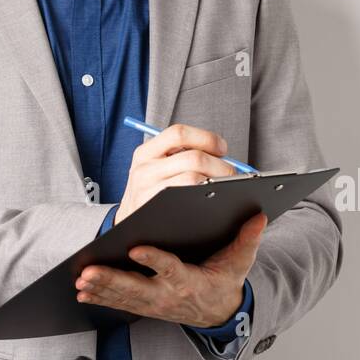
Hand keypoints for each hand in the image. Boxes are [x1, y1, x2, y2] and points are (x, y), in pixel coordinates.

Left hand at [75, 210, 267, 327]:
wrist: (219, 311)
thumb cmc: (224, 281)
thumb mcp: (239, 262)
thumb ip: (247, 239)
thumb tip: (259, 215)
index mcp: (189, 280)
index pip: (170, 269)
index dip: (153, 260)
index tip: (135, 248)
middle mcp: (168, 294)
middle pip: (137, 288)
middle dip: (112, 280)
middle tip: (89, 272)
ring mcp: (154, 303)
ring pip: (124, 297)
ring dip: (101, 289)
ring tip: (81, 280)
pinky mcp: (145, 305)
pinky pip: (119, 304)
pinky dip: (101, 298)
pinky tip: (83, 292)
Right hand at [113, 123, 235, 225]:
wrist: (128, 226)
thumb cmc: (152, 192)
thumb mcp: (154, 167)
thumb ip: (179, 154)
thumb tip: (221, 152)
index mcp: (145, 152)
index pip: (179, 133)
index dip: (206, 138)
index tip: (222, 149)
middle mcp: (143, 169)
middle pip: (193, 158)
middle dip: (220, 165)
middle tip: (230, 174)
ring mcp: (148, 191)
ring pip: (193, 179)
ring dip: (217, 182)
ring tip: (224, 188)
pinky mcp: (155, 212)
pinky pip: (188, 200)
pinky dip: (206, 198)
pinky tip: (213, 201)